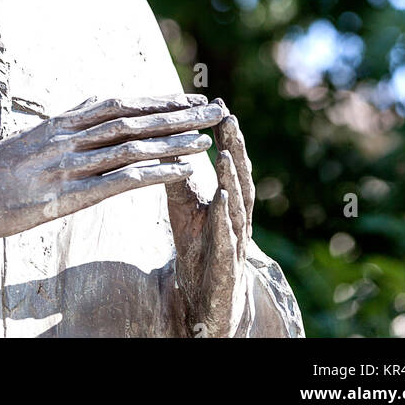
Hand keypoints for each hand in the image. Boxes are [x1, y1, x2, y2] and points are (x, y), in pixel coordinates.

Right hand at [0, 94, 225, 253]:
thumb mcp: (24, 142)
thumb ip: (57, 127)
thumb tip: (83, 110)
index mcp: (59, 125)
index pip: (118, 104)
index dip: (156, 100)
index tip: (187, 96)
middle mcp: (69, 138)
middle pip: (134, 119)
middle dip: (177, 113)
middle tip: (215, 107)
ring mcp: (68, 165)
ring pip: (133, 146)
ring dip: (174, 140)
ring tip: (208, 135)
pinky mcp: (67, 196)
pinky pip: (120, 181)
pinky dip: (155, 173)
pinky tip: (182, 170)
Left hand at [166, 98, 255, 337]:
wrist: (208, 300)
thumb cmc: (199, 246)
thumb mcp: (183, 207)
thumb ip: (177, 175)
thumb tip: (163, 136)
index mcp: (229, 201)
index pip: (230, 163)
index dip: (227, 135)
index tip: (220, 105)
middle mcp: (237, 217)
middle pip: (240, 178)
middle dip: (236, 148)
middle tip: (229, 118)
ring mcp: (235, 242)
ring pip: (237, 207)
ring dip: (233, 180)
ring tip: (226, 154)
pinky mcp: (226, 268)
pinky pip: (228, 242)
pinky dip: (226, 221)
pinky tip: (221, 201)